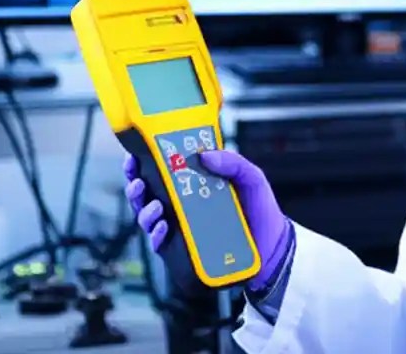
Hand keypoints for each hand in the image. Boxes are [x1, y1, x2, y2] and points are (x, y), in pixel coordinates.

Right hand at [122, 150, 292, 288]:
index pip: (160, 170)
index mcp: (193, 183)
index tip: (134, 155)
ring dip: (143, 210)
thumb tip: (205, 155)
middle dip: (134, 185)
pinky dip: (155, 235)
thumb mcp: (251, 178)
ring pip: (146, 218)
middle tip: (137, 180)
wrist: (272, 248)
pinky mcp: (180, 250)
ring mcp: (178, 228)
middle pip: (145, 193)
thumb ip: (233, 162)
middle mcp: (180, 205)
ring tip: (156, 206)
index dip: (142, 163)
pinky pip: (158, 243)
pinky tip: (162, 226)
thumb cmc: (259, 211)